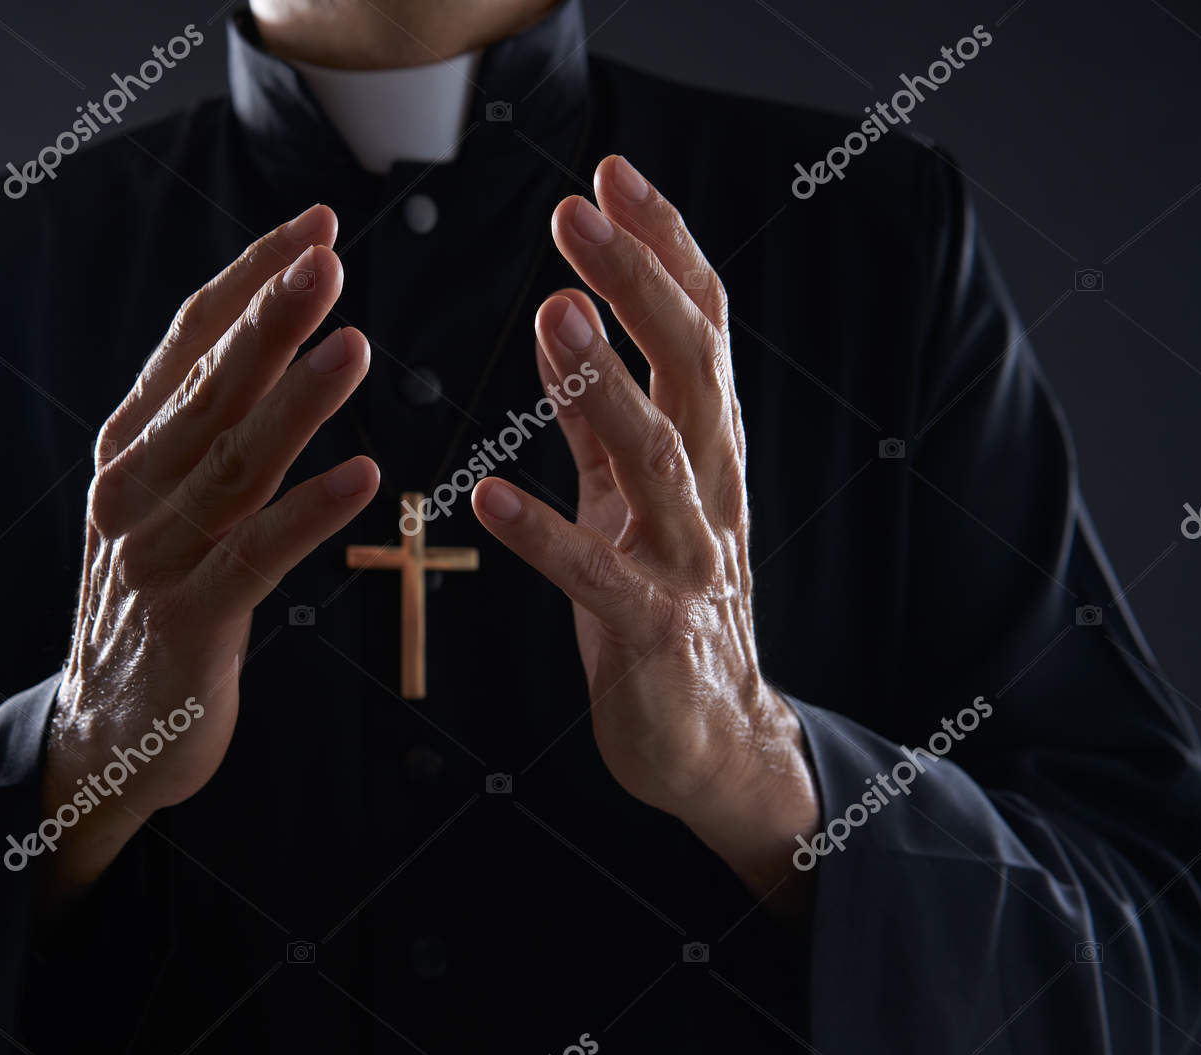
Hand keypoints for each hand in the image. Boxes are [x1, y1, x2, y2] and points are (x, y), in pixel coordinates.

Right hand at [38, 205, 378, 916]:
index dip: (250, 280)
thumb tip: (264, 329)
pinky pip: (256, 560)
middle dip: (271, 321)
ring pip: (232, 467)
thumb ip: (200, 422)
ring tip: (354, 348)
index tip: (315, 225)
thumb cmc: (152, 594)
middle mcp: (132, 491)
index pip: (189, 342)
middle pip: (209, 391)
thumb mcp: (161, 496)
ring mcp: (153, 558)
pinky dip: (309, 516)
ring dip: (295, 405)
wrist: (104, 727)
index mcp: (129, 447)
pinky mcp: (188, 624)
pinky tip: (363, 476)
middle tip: (329, 260)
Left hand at [471, 157, 817, 902]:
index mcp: (705, 447)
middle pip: (690, 366)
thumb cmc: (662, 602)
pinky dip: (547, 535)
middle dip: (636, 281)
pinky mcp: (653, 633)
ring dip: (606, 384)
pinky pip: (598, 577)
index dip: (660, 246)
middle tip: (575, 207)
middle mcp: (711, 488)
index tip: (609, 171)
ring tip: (551, 310)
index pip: (698, 325)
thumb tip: (561, 316)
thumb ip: (600, 413)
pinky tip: (488, 496)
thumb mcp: (631, 494)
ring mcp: (689, 562)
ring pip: (660, 459)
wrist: (712, 737)